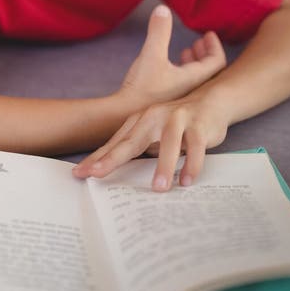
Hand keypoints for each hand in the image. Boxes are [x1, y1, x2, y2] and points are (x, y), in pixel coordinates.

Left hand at [72, 94, 228, 189]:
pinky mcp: (198, 125)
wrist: (210, 102)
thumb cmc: (177, 124)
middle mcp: (154, 117)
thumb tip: (113, 170)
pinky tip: (187, 181)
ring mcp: (177, 118)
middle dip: (113, 158)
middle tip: (96, 174)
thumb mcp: (154, 135)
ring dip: (164, 166)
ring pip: (169, 143)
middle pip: (132, 141)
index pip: (115, 143)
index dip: (97, 159)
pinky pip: (195, 147)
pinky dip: (192, 164)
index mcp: (140, 121)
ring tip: (159, 189)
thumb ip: (137, 149)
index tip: (79, 174)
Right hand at [118, 4, 226, 108]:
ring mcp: (179, 97)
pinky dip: (180, 71)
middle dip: (204, 53)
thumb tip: (163, 8)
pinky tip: (167, 66)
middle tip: (200, 42)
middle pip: (208, 70)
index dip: (215, 46)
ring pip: (194, 78)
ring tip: (185, 52)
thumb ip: (158, 31)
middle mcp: (191, 90)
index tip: (208, 34)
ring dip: (192, 63)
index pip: (217, 62)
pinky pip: (182, 84)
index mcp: (194, 79)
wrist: (124, 117)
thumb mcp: (151, 54)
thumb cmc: (142, 88)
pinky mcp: (167, 101)